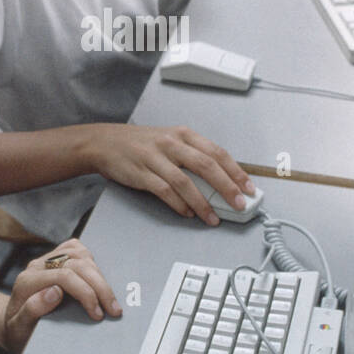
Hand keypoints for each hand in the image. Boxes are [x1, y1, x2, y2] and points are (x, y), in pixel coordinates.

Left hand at [2, 239, 120, 351]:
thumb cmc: (17, 330)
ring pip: (79, 254)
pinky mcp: (55, 258)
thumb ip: (31, 311)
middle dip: (99, 286)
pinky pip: (75, 249)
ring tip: (109, 298)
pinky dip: (90, 260)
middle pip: (76, 264)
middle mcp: (37, 266)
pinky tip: (98, 277)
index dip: (85, 293)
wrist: (11, 324)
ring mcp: (46, 260)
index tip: (97, 314)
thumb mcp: (18, 329)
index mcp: (27, 282)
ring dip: (98, 274)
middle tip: (113, 309)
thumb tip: (54, 292)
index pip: (64, 277)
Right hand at [89, 123, 254, 224]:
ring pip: (185, 182)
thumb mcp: (171, 141)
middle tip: (239, 204)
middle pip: (206, 166)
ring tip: (214, 218)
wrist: (104, 142)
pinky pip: (164, 191)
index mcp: (184, 134)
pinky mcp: (141, 173)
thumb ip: (193, 157)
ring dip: (203, 203)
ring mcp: (155, 158)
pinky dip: (179, 204)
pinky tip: (188, 213)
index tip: (249, 187)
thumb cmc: (141, 144)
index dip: (236, 171)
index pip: (217, 152)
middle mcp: (172, 144)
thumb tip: (222, 182)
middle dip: (226, 187)